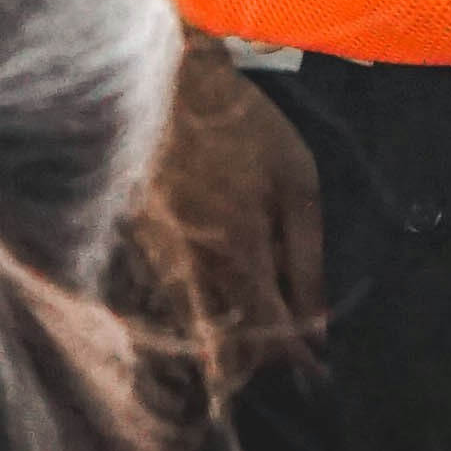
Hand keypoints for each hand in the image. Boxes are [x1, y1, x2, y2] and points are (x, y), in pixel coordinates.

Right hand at [149, 37, 323, 398]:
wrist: (159, 82)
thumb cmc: (240, 125)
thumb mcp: (296, 180)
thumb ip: (308, 258)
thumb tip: (319, 326)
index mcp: (238, 254)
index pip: (270, 339)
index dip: (297, 360)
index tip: (317, 367)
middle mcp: (190, 272)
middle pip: (226, 350)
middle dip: (260, 357)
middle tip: (287, 344)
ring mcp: (154, 264)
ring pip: (193, 331)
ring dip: (227, 341)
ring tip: (253, 324)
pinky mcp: (132, 251)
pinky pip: (166, 303)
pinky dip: (193, 312)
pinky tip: (211, 295)